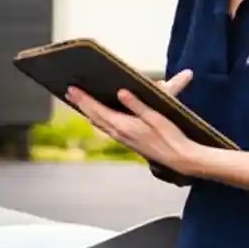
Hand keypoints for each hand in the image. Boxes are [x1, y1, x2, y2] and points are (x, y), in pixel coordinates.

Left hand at [65, 70, 200, 175]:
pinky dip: (98, 118)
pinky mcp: (128, 140)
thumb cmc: (170, 137)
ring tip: (79, 101)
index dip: (83, 99)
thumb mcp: (155, 117)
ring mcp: (122, 138)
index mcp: (123, 126)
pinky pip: (107, 127)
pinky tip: (98, 114)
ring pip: (99, 123)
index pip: (97, 110)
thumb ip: (137, 105)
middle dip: (81, 104)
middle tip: (69, 92)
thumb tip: (121, 92)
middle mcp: (118, 134)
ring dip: (88, 111)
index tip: (71, 89)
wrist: (179, 158)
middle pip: (93, 116)